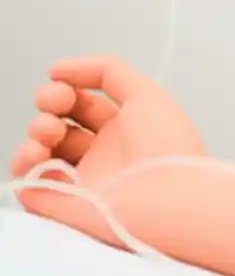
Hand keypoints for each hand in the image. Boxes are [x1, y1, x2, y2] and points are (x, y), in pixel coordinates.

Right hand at [9, 55, 205, 245]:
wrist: (170, 199)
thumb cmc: (167, 148)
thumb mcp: (146, 94)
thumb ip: (106, 70)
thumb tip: (58, 69)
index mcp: (124, 130)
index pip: (84, 104)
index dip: (68, 89)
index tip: (59, 80)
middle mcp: (102, 155)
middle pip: (60, 124)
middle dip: (49, 105)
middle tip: (52, 103)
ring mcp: (81, 180)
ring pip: (41, 152)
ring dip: (35, 133)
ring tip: (47, 132)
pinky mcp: (62, 206)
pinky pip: (30, 183)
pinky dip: (24, 165)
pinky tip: (37, 154)